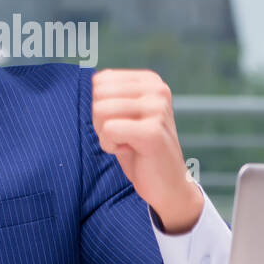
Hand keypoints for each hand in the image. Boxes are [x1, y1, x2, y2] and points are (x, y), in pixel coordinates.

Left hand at [91, 69, 203, 233]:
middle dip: (101, 120)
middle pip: (99, 94)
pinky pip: (108, 130)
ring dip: (105, 134)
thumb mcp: (125, 114)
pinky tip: (129, 150)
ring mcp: (157, 109)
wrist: (168, 184)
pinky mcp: (152, 132)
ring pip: (101, 110)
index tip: (122, 123)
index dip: (101, 106)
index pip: (100, 81)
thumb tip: (95, 78)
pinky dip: (110, 145)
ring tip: (127, 142)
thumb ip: (112, 94)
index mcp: (151, 80)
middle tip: (123, 135)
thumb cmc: (140, 149)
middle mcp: (157, 89)